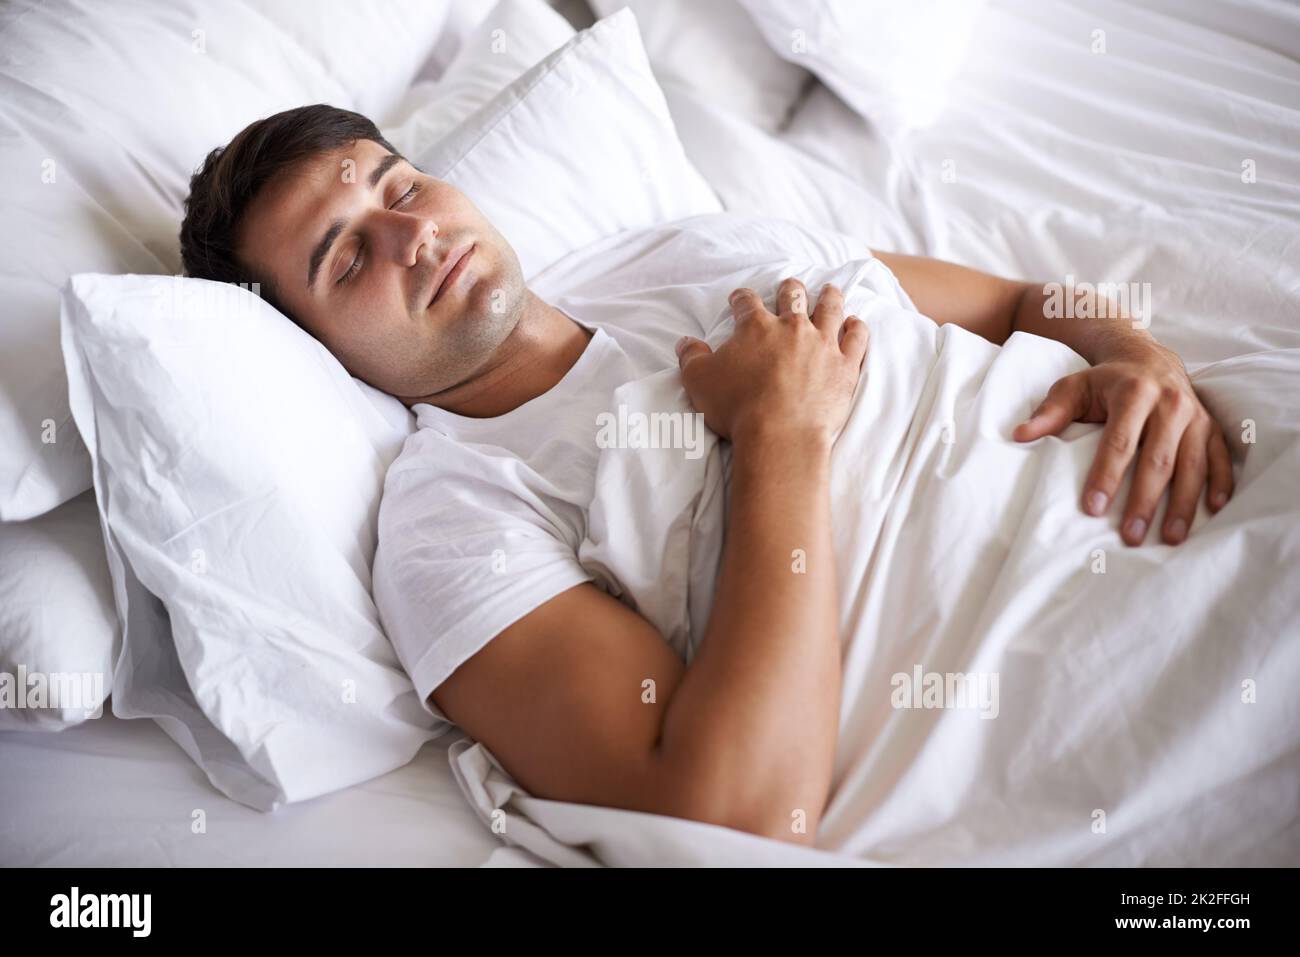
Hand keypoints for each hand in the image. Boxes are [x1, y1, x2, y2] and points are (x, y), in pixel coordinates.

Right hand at [675, 278, 868, 447]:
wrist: (780, 434)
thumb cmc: (737, 408)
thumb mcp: (699, 382)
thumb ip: (691, 358)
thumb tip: (684, 342)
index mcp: (756, 327)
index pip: (747, 302)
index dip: (741, 298)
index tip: (739, 299)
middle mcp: (792, 327)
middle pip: (793, 297)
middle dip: (789, 289)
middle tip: (789, 287)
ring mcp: (822, 344)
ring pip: (830, 309)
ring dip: (829, 297)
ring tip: (830, 290)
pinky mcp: (845, 365)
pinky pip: (856, 338)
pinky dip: (857, 328)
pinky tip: (856, 323)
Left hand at [1013, 341, 1233, 545]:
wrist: (1150, 360)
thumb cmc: (1104, 382)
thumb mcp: (1072, 388)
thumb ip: (1049, 413)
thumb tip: (1019, 436)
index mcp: (1134, 393)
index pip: (1118, 441)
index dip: (1106, 476)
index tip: (1092, 508)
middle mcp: (1171, 403)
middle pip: (1158, 459)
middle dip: (1145, 500)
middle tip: (1131, 536)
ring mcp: (1196, 416)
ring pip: (1192, 464)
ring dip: (1183, 503)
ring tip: (1170, 537)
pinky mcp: (1212, 427)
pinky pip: (1220, 457)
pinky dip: (1220, 483)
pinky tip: (1214, 510)